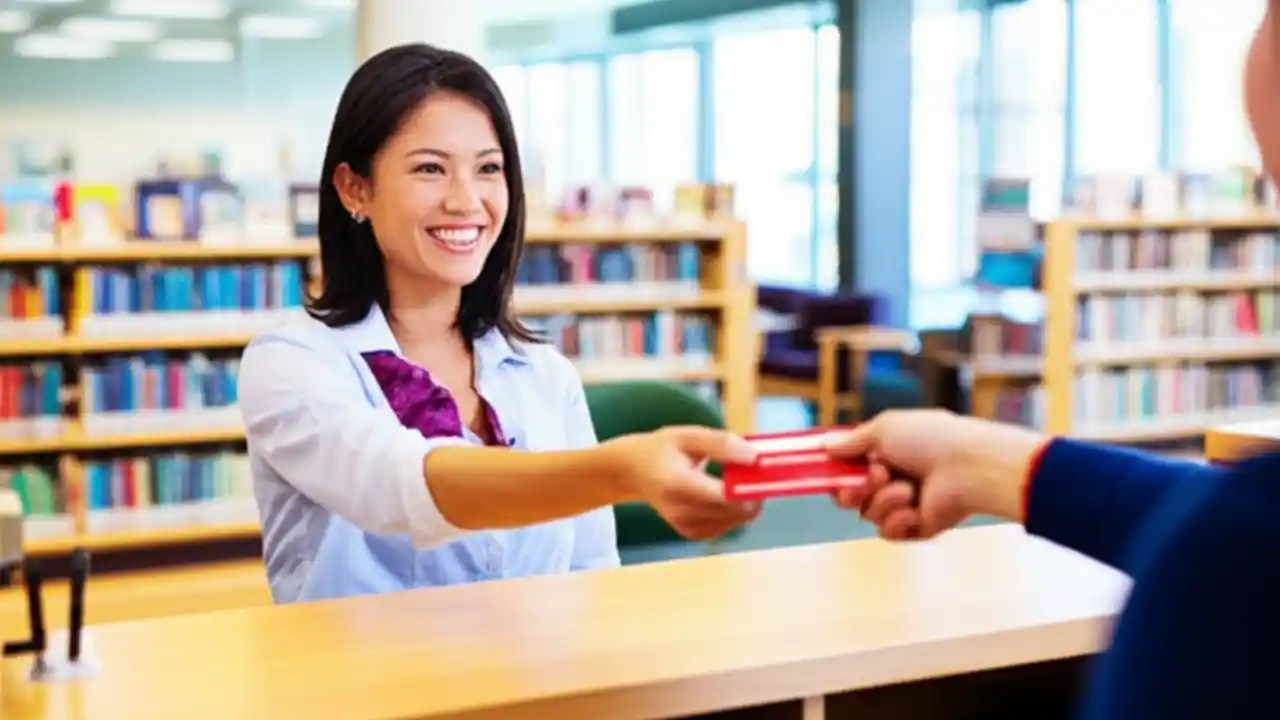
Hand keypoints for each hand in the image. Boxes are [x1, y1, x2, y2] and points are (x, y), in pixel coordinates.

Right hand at [601, 426, 761, 540]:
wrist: (632, 471)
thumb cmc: (662, 449)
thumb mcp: (689, 435)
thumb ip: (722, 444)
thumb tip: (755, 457)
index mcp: (679, 484)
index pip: (726, 497)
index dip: (751, 488)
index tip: (763, 472)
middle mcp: (681, 511)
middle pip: (736, 512)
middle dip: (752, 494)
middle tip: (752, 473)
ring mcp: (685, 525)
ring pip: (736, 521)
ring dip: (744, 502)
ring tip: (734, 481)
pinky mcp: (690, 532)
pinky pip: (726, 526)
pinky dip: (733, 511)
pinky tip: (724, 494)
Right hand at [823, 409, 1045, 540]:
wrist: (968, 468)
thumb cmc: (929, 439)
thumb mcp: (884, 429)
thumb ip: (852, 441)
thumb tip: (824, 446)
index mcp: (887, 453)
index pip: (849, 468)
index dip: (838, 473)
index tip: (831, 472)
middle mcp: (894, 478)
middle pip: (851, 496)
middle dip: (855, 490)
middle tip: (874, 478)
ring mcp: (905, 504)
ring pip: (869, 514)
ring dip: (883, 501)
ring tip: (906, 490)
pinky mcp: (917, 528)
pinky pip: (889, 532)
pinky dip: (897, 521)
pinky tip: (913, 511)